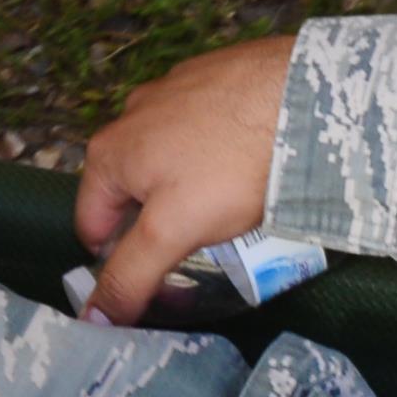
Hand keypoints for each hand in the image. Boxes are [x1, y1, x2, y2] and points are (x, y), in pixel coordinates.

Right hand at [71, 32, 298, 322]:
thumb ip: (132, 274)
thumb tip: (95, 318)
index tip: (155, 282)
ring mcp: (174, 92)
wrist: (304, 97)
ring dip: (188, 186)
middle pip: (131, 191)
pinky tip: (249, 165)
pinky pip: (205, 129)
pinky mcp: (216, 78)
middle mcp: (132, 116)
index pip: (92, 225)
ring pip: (169, 157)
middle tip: (199, 247)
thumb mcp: (174, 230)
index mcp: (109, 153)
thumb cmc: (232, 164)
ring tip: (231, 208)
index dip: (118, 261)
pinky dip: (218, 152)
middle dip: (157, 222)